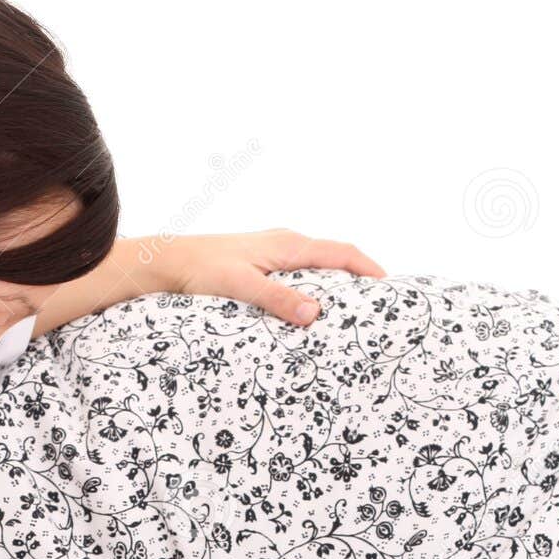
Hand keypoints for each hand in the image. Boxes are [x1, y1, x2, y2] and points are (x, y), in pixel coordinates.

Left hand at [152, 229, 385, 326]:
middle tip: (378, 305)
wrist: (167, 261)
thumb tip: (315, 314)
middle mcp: (285, 244)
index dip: (370, 269)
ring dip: (336, 285)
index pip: (342, 253)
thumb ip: (278, 299)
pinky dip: (314, 289)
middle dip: (359, 278)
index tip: (392, 288)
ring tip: (351, 312)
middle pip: (335, 258)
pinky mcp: (260, 264)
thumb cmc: (201, 269)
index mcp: (289, 245)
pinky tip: (311, 310)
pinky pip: (299, 275)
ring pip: (317, 267)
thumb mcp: (241, 286)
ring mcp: (273, 253)